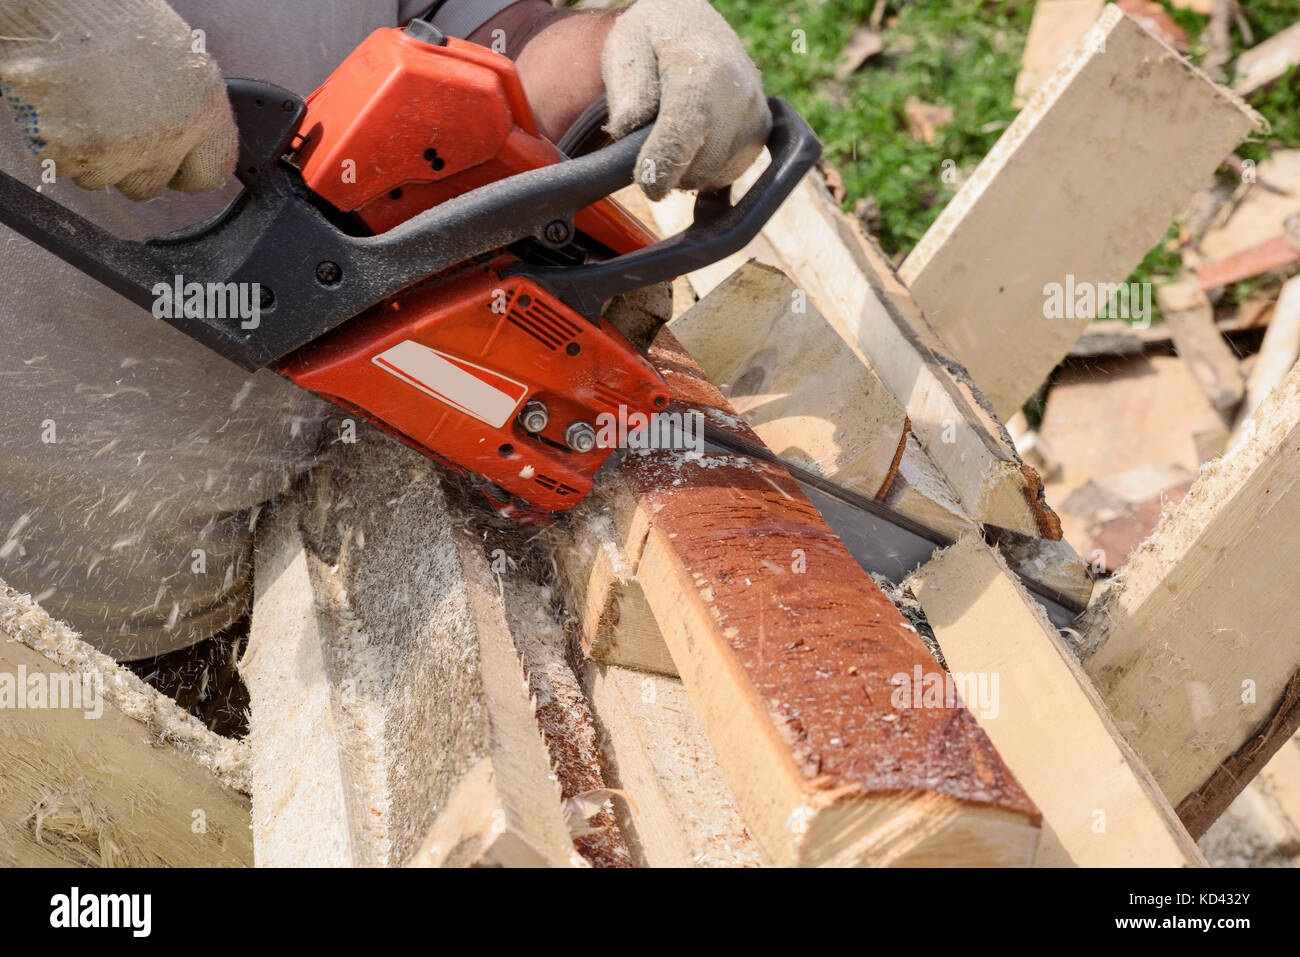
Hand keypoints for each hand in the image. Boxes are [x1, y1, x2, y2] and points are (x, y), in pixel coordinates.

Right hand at [0, 0, 236, 199]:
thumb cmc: (115, 17)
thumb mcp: (178, 57)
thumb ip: (189, 106)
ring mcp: (117, 151)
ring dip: (92, 156)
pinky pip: (63, 169)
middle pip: (149, 185)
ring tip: (83, 108)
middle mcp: (167, 138)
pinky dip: (56, 148)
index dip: (187, 171)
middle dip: (131, 164)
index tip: (174, 164)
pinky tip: (58, 111)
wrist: (57, 3)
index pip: (211, 173)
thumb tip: (191, 136)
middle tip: (113, 125)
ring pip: (103, 180)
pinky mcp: (68, 154)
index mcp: (204, 111)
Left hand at [601, 0, 769, 199]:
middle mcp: (737, 93)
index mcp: (701, 71)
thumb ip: (627, 91)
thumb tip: (629, 133)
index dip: (660, 169)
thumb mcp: (626, 48)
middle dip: (670, 170)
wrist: (692, 21)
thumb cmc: (653, 35)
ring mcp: (754, 113)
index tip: (646, 182)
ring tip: (671, 137)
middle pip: (700, 166)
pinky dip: (707, 167)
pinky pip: (730, 171)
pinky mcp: (761, 128)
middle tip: (649, 149)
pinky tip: (693, 142)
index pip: (681, 137)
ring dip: (687, 169)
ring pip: (715, 174)